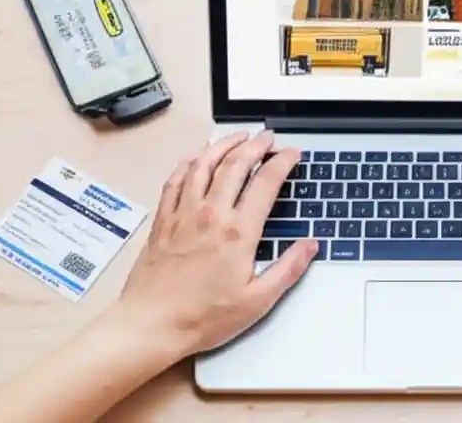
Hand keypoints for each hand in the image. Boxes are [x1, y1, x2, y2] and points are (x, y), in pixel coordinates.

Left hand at [114, 131, 317, 358]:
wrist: (151, 324)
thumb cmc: (202, 317)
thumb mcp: (257, 301)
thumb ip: (288, 269)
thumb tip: (310, 245)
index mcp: (238, 233)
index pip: (265, 182)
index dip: (282, 161)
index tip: (291, 153)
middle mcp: (210, 215)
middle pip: (235, 164)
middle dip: (255, 145)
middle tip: (267, 137)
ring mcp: (183, 214)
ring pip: (204, 164)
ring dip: (223, 145)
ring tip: (237, 136)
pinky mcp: (163, 220)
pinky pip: (176, 179)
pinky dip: (190, 161)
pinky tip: (197, 157)